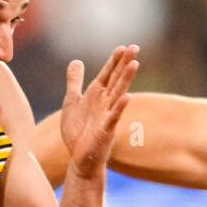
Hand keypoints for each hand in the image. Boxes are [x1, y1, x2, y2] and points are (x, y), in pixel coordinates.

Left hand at [60, 44, 139, 178]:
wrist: (78, 159)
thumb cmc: (78, 132)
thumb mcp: (71, 102)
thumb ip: (74, 82)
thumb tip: (76, 61)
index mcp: (96, 95)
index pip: (107, 74)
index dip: (114, 60)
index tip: (123, 47)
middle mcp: (104, 103)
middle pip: (116, 79)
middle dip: (124, 64)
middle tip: (135, 48)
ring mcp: (107, 116)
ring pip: (118, 94)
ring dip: (126, 79)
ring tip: (134, 64)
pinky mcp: (105, 130)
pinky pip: (113, 117)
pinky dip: (119, 108)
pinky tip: (126, 97)